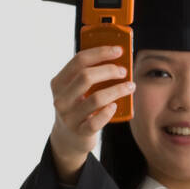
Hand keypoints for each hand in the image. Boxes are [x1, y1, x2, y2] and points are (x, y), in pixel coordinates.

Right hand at [49, 45, 134, 180]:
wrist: (68, 138)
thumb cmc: (78, 106)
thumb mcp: (76, 90)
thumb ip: (89, 75)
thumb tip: (118, 56)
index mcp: (59, 83)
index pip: (78, 61)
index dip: (100, 53)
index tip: (119, 50)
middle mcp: (61, 99)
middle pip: (86, 77)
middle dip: (109, 70)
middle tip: (124, 71)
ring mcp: (69, 116)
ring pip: (96, 99)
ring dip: (117, 90)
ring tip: (130, 86)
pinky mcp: (80, 132)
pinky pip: (96, 121)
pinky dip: (108, 112)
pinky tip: (116, 106)